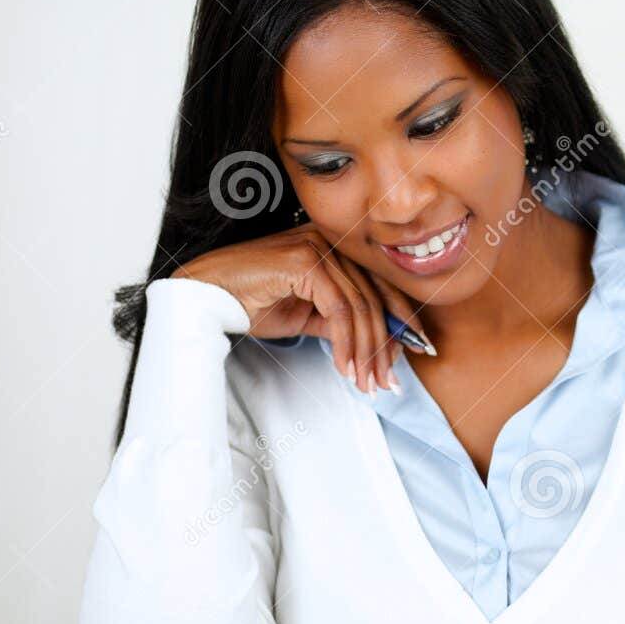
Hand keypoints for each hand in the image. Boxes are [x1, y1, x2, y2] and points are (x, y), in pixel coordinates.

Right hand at [170, 225, 430, 394]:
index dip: (402, 319)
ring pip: (360, 305)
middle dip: (387, 343)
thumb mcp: (306, 315)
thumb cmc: (251, 302)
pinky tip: (346, 367)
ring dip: (367, 350)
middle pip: (375, 296)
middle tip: (389, 380)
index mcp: (335, 249)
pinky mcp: (306, 261)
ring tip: (367, 382)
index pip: (380, 285)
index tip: (417, 351)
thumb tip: (374, 344)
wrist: (207, 294)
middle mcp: (330, 241)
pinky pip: (339, 308)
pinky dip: (346, 342)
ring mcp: (318, 246)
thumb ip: (339, 322)